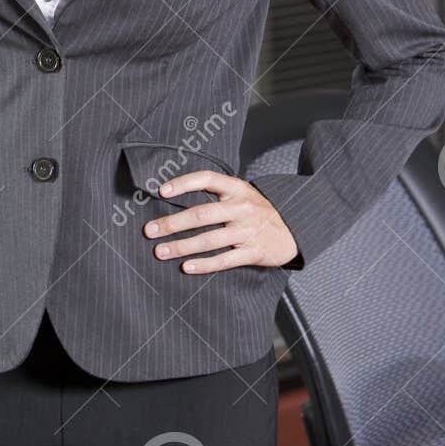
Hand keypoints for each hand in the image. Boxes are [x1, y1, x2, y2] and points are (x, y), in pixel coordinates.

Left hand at [142, 169, 298, 273]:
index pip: (207, 179)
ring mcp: (249, 230)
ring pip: (209, 239)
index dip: (184, 183)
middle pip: (201, 214)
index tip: (162, 191)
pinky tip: (187, 267)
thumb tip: (175, 198)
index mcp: (238, 188)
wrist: (294, 229)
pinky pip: (225, 260)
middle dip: (172, 223)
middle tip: (150, 230)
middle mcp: (242, 208)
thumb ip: (218, 194)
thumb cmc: (259, 211)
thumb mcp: (243, 194)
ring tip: (161, 251)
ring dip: (181, 246)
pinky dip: (204, 264)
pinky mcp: (254, 252)